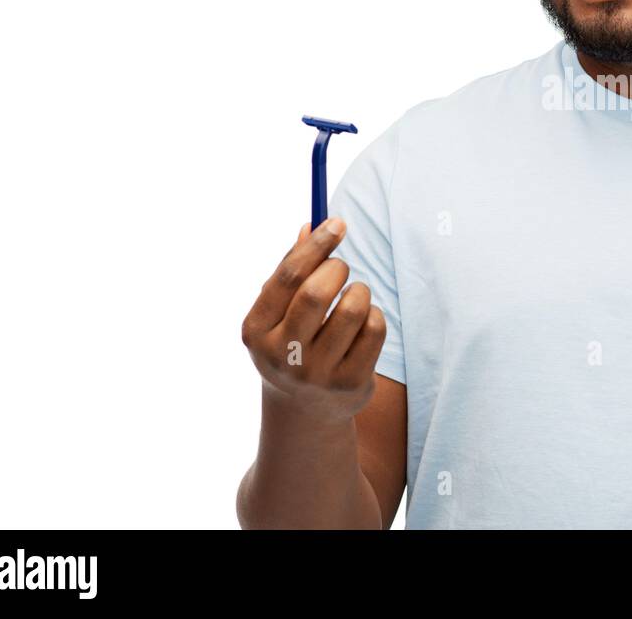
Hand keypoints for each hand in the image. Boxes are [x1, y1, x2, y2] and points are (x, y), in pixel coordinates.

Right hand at [241, 218, 386, 422]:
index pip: (288, 277)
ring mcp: (316, 373)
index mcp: (256, 330)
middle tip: (342, 268)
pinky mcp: (349, 384)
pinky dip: (374, 315)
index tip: (338, 223)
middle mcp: (282, 355)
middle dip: (337, 269)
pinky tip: (363, 324)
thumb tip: (311, 225)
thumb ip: (292, 270)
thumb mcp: (280, 312)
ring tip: (354, 297)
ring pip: (353, 309)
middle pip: (317, 293)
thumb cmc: (293, 342)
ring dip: (360, 290)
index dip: (317, 245)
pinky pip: (374, 329)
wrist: (305, 409)